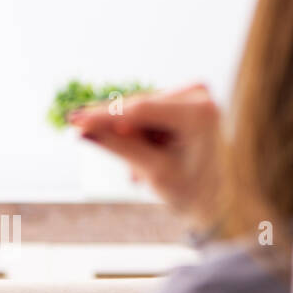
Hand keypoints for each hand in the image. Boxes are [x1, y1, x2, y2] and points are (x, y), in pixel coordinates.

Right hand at [69, 83, 222, 227]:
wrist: (219, 199)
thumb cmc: (192, 190)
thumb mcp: (154, 171)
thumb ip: (119, 147)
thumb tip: (81, 132)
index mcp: (199, 114)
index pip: (139, 111)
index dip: (102, 116)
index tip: (73, 120)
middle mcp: (199, 95)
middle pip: (138, 109)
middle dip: (116, 131)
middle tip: (97, 148)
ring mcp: (193, 94)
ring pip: (138, 113)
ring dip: (130, 138)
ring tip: (140, 172)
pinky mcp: (185, 98)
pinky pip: (147, 113)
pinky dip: (140, 135)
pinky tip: (148, 158)